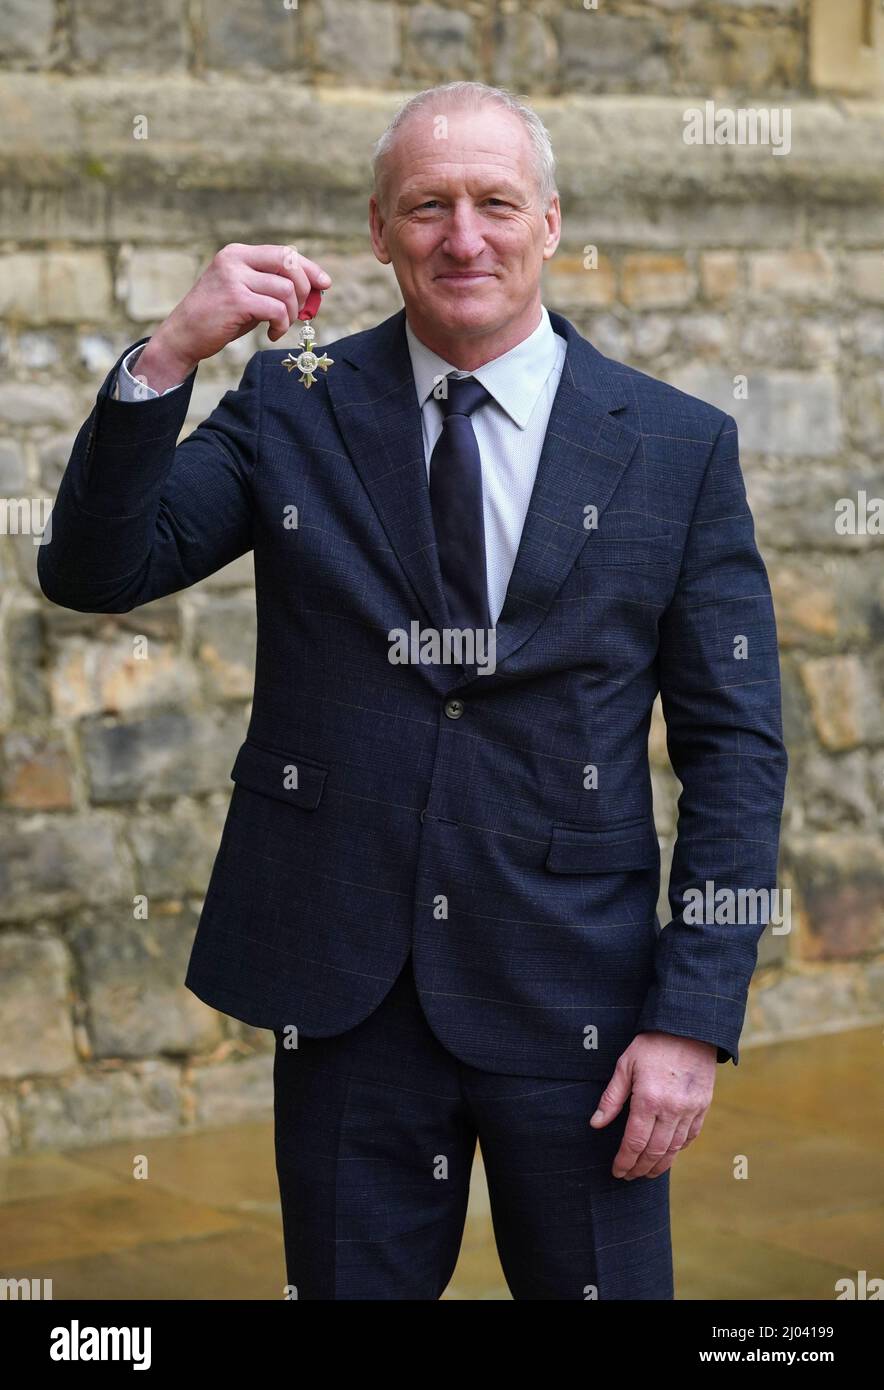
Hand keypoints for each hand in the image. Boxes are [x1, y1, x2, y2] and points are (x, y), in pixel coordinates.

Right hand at [137, 243, 331, 388]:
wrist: (184, 336)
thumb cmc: (218, 317)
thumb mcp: (245, 294)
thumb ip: (271, 286)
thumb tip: (312, 290)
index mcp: (238, 253)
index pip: (285, 252)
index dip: (310, 268)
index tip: (324, 284)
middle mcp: (235, 260)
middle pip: (289, 263)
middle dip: (304, 290)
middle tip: (299, 312)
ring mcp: (234, 278)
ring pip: (286, 289)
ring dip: (291, 313)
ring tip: (280, 326)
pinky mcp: (236, 300)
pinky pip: (276, 309)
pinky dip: (281, 325)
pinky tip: (271, 334)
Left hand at [590, 1031, 715, 1179]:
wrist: (690, 1029)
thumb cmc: (653, 1044)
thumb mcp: (625, 1065)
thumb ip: (611, 1098)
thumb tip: (596, 1123)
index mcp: (649, 1100)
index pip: (634, 1142)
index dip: (624, 1161)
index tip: (617, 1171)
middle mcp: (671, 1110)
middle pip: (654, 1152)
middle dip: (639, 1167)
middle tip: (629, 1175)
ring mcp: (690, 1110)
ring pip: (674, 1149)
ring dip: (659, 1165)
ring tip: (646, 1172)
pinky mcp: (703, 1107)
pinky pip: (690, 1137)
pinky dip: (678, 1149)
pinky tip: (667, 1154)